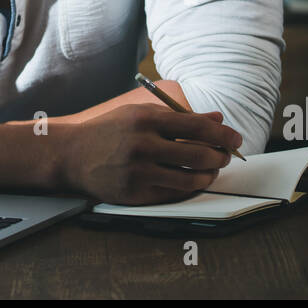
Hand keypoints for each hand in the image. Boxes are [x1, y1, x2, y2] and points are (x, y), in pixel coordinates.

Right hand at [58, 104, 242, 205]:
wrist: (73, 155)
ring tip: (212, 170)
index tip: (235, 139)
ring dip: (208, 175)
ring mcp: (138, 171)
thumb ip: (180, 117)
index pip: (197, 127)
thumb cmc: (111, 131)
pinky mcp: (135, 193)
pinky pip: (173, 194)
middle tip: (226, 156)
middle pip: (198, 154)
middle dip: (220, 156)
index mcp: (146, 119)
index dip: (222, 134)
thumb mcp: (141, 114)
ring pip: (190, 179)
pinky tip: (192, 181)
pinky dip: (189, 188)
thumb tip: (217, 120)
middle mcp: (143, 145)